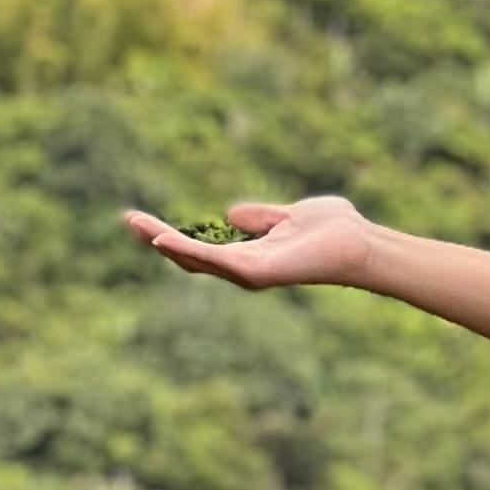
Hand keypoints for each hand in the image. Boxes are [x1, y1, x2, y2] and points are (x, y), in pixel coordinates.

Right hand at [120, 193, 375, 287]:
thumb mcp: (288, 215)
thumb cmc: (335, 230)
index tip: (145, 219)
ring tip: (137, 226)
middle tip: (128, 219)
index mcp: (250, 256)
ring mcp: (249, 274)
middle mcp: (246, 269)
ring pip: (196, 260)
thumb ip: (260, 217)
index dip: (174, 236)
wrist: (360, 243)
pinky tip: (163, 239)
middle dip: (158, 239)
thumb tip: (230, 216)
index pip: (203, 249)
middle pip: (191, 258)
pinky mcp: (255, 272)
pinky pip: (214, 261)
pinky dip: (188, 251)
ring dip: (165, 243)